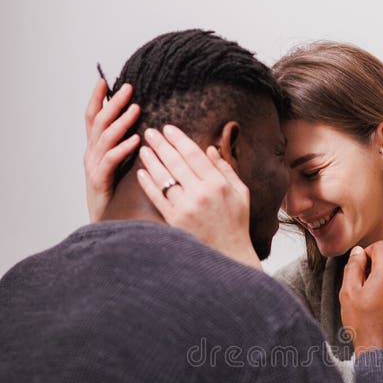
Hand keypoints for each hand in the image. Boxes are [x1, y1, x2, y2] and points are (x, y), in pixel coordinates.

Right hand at [84, 78, 140, 221]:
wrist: (104, 224)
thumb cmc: (114, 195)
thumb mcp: (117, 166)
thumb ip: (123, 147)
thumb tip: (139, 128)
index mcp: (95, 149)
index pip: (92, 117)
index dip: (97, 98)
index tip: (104, 80)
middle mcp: (91, 154)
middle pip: (99, 122)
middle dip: (113, 103)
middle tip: (129, 88)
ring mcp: (94, 167)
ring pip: (105, 138)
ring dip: (121, 122)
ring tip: (136, 109)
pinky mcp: (100, 181)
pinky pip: (111, 160)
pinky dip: (123, 148)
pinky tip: (136, 140)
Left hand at [137, 125, 261, 270]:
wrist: (228, 254)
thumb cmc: (236, 223)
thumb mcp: (240, 193)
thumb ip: (226, 169)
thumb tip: (210, 149)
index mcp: (218, 184)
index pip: (194, 154)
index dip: (179, 139)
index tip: (168, 128)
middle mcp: (201, 193)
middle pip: (176, 162)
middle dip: (161, 144)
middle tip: (150, 132)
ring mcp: (186, 208)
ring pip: (164, 178)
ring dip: (151, 161)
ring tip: (143, 149)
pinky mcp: (175, 221)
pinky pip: (157, 198)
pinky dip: (148, 184)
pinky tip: (141, 173)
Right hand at [339, 241, 382, 356]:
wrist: (382, 352)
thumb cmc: (363, 323)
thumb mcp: (348, 293)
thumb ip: (353, 267)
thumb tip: (358, 252)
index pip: (381, 246)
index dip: (367, 252)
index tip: (359, 267)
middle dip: (376, 264)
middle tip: (363, 284)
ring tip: (373, 296)